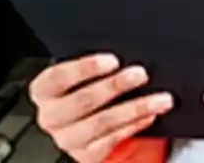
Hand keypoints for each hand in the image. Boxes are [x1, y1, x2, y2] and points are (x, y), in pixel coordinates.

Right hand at [28, 53, 173, 162]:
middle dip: (114, 86)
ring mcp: (67, 139)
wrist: (88, 120)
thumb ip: (96, 64)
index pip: (59, 77)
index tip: (113, 60)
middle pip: (82, 101)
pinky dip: (134, 126)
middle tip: (140, 74)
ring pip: (101, 124)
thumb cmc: (86, 86)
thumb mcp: (84, 72)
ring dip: (134, 109)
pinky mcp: (86, 155)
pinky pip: (112, 141)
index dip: (85, 68)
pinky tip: (149, 115)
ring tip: (159, 98)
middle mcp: (51, 117)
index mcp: (44, 90)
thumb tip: (126, 51)